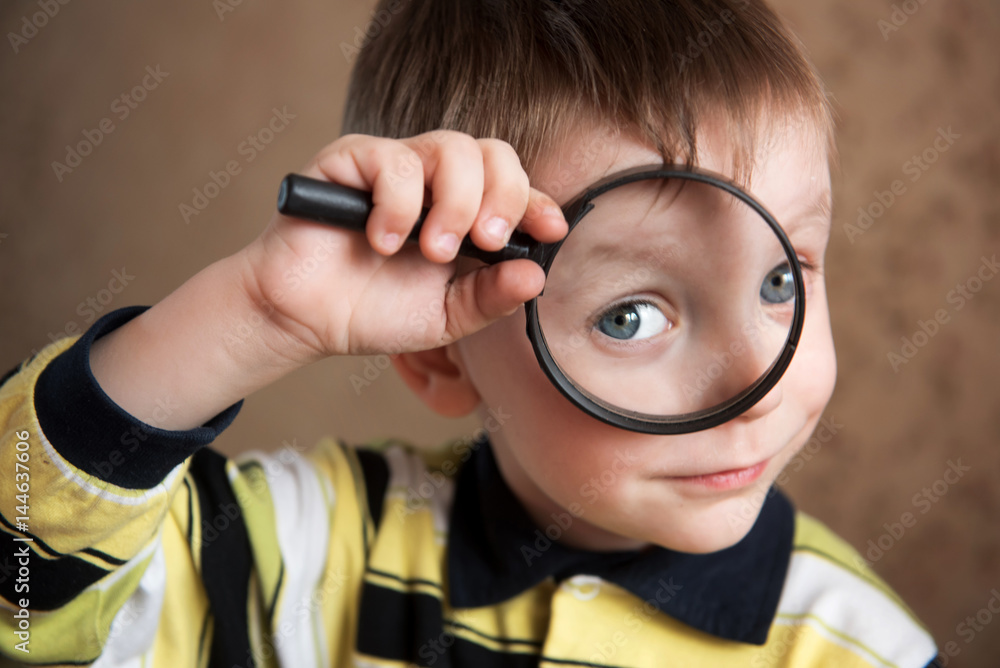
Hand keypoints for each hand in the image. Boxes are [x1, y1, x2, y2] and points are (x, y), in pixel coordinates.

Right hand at [240, 131, 567, 363]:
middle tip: (484, 243)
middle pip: (493, 153)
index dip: (536, 203)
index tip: (549, 231)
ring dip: (455, 203)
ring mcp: (395, 167)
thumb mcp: (445, 317)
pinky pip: (393, 161)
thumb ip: (490, 298)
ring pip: (451, 148)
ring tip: (432, 251)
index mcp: (464, 214)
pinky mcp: (351, 160)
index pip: (514, 188)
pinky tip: (383, 241)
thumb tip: (536, 277)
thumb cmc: (372, 312)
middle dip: (502, 198)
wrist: (305, 319)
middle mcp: (435, 183)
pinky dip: (399, 205)